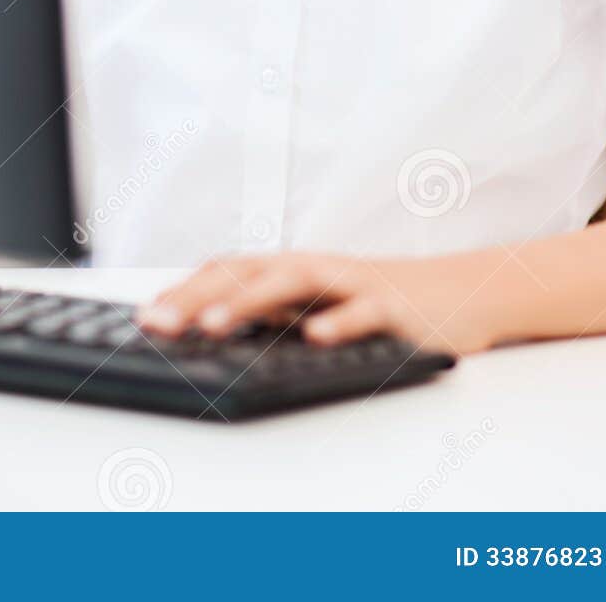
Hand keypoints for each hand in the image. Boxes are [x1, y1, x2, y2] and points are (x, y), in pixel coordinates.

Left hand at [135, 249, 501, 355]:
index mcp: (294, 270)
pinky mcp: (392, 306)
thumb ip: (275, 315)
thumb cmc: (380, 303)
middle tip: (159, 323)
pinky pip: (363, 312)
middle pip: (250, 272)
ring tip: (215, 324)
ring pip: (297, 283)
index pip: (229, 272)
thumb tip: (211, 332)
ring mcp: (353, 283)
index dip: (185, 291)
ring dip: (253, 302)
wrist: (461, 293)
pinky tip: (315, 336)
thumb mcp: (319, 308)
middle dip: (200, 297)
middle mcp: (317, 269)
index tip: (144, 316)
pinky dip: (338, 322)